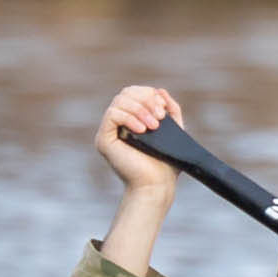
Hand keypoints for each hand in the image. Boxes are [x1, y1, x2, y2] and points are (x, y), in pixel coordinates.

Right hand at [99, 82, 183, 196]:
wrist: (156, 185)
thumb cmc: (166, 163)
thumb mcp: (174, 130)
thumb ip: (171, 110)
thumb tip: (159, 90)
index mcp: (131, 120)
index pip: (134, 93)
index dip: (148, 94)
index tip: (163, 111)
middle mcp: (117, 124)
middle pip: (126, 93)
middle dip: (145, 100)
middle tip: (159, 117)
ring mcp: (108, 131)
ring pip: (119, 101)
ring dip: (140, 109)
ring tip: (154, 126)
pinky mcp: (103, 140)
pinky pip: (112, 114)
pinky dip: (129, 117)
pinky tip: (141, 130)